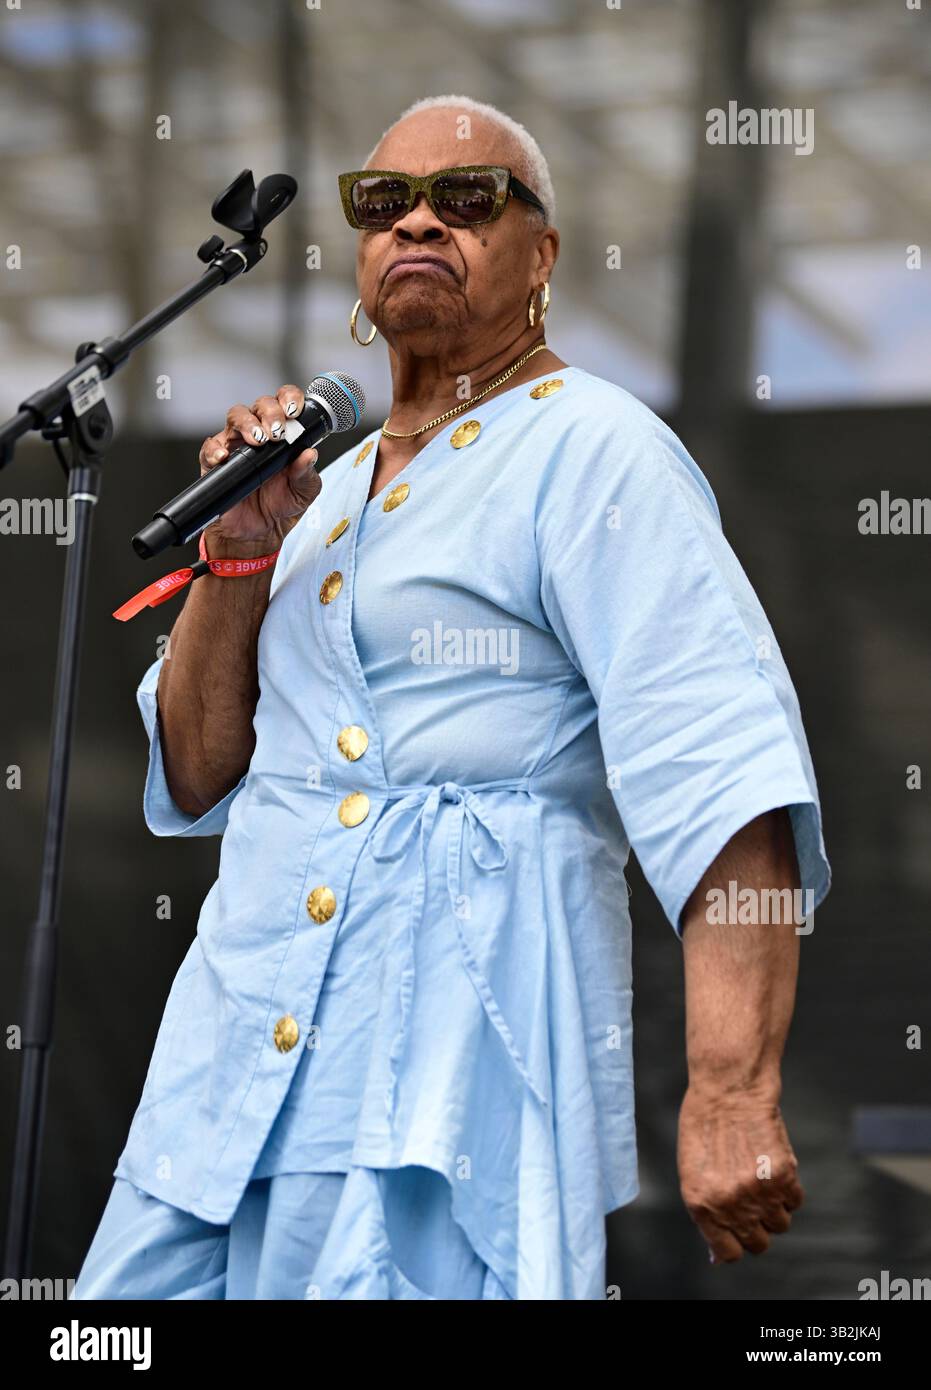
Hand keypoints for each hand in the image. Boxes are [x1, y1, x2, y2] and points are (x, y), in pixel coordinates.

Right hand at [198, 384, 321, 551]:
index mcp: (283, 433)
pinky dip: (216, 450)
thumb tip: (309, 454)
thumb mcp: (304, 491)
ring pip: (236, 416)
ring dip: (247, 424)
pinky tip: (225, 458)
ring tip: (258, 441)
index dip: (290, 399)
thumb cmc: (282, 504)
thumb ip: (308, 473)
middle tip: (277, 432)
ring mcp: (236, 444)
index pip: (285, 402)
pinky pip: (210, 448)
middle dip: (270, 412)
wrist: (260, 532)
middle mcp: (259, 432)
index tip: (295, 411)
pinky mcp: (215, 462)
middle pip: (260, 404)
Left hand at [677, 1083, 803, 1262]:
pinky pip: (796, 1201)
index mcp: (701, 1205)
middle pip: (758, 1243)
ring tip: (759, 1175)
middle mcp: (729, 1205)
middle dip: (757, 1227)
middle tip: (750, 1200)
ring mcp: (758, 1192)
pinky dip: (789, 1188)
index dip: (736, 1243)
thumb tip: (717, 1257)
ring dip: (774, 1206)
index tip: (738, 1230)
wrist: (728, 1091)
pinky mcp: (783, 1176)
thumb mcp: (693, 1173)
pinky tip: (772, 1164)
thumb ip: (707, 1215)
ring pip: (781, 1224)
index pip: (729, 1253)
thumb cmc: (706, 1129)